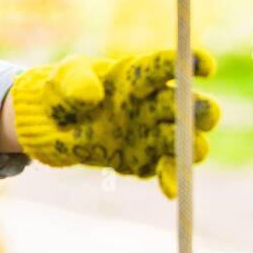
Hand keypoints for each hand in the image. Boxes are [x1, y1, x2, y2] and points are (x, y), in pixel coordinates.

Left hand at [11, 48, 221, 198]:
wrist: (49, 126)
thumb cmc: (62, 91)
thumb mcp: (62, 77)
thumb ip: (76, 81)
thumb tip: (92, 96)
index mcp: (139, 75)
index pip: (169, 66)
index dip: (191, 62)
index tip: (203, 65)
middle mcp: (155, 103)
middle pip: (192, 105)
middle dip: (202, 110)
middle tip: (200, 115)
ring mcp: (154, 132)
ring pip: (189, 140)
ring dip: (192, 146)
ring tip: (186, 150)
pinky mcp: (146, 159)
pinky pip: (167, 169)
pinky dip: (171, 178)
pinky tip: (170, 190)